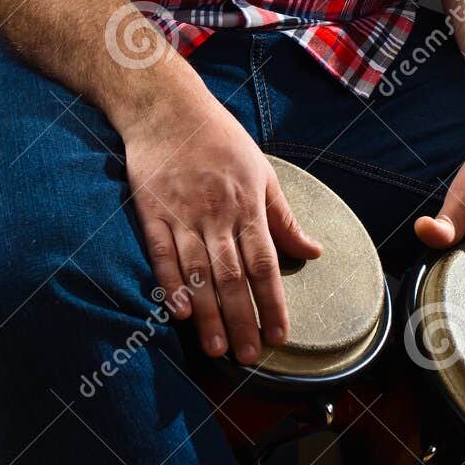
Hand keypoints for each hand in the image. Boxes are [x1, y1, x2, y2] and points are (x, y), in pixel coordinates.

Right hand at [120, 91, 322, 364]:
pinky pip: (161, 254)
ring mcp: (181, 214)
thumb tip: (314, 251)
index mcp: (247, 204)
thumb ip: (284, 218)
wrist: (167, 107)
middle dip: (242, 319)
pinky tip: (178, 313)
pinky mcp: (151, 212)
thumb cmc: (219, 138)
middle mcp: (216, 213)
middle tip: (248, 357)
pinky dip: (170, 284)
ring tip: (216, 348)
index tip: (280, 336)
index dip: (272, 302)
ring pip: (198, 272)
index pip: (264, 263)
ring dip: (208, 314)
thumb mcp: (262, 171)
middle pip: (231, 276)